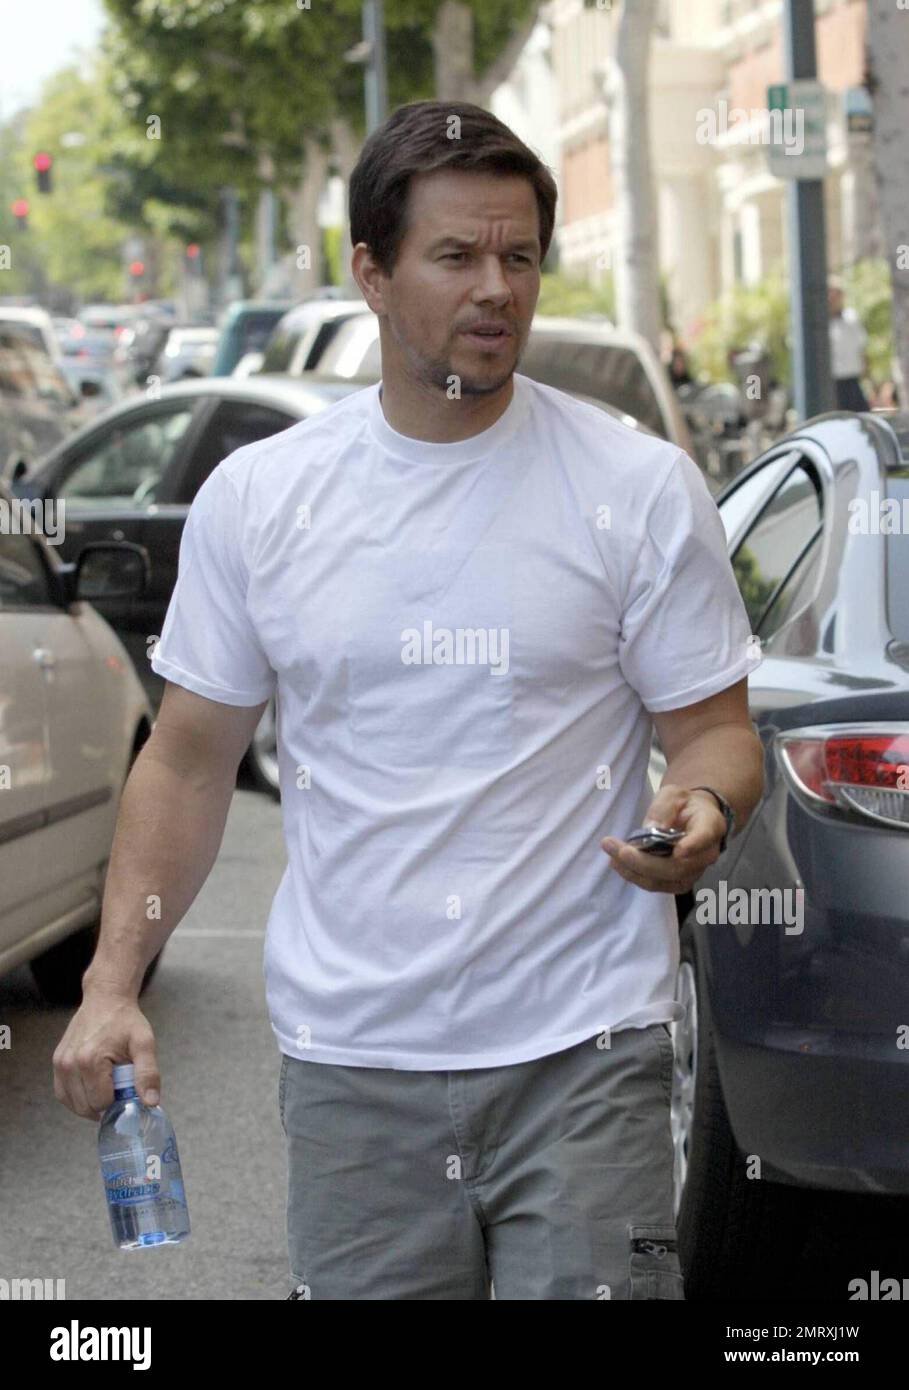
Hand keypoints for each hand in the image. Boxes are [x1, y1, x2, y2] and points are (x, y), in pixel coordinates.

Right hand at [52, 988, 160, 1120]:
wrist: (106, 999)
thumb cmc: (126, 1021)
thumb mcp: (144, 1044)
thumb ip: (148, 1074)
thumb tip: (150, 1103)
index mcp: (90, 1060)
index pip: (102, 1103)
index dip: (118, 1100)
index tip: (127, 1086)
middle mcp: (69, 1064)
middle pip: (86, 1107)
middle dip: (105, 1104)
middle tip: (118, 1085)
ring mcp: (60, 1064)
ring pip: (73, 1104)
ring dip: (91, 1103)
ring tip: (107, 1084)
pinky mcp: (56, 1062)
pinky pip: (63, 1094)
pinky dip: (77, 1098)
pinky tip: (93, 1088)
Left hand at [600, 784, 726, 894]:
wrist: (691, 819)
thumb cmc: (683, 804)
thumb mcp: (672, 794)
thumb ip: (664, 808)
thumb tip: (651, 828)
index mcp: (710, 826)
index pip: (705, 837)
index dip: (693, 846)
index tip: (679, 851)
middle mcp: (706, 854)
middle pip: (678, 867)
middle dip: (645, 862)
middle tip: (620, 850)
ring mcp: (693, 872)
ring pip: (665, 880)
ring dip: (635, 871)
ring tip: (612, 856)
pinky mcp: (678, 881)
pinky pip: (656, 884)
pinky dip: (635, 876)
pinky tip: (617, 863)